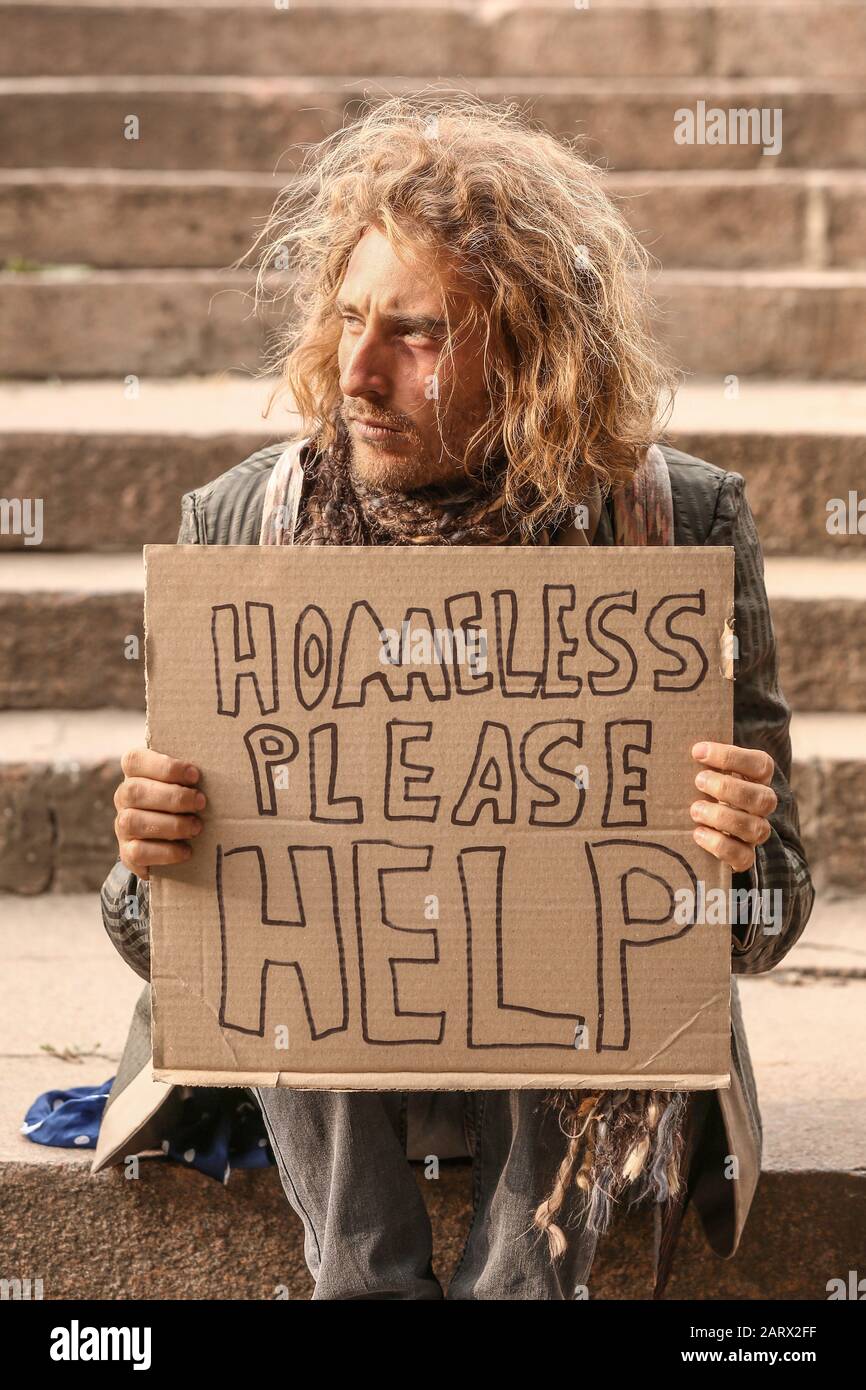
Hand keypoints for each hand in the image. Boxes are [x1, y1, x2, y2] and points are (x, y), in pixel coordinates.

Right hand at [114, 748, 204, 879]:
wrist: (175, 842)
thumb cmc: (187, 802)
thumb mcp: (188, 784)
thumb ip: (192, 775)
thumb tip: (221, 766)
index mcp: (136, 773)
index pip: (135, 761)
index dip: (165, 767)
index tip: (195, 775)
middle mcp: (124, 797)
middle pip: (134, 791)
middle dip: (173, 797)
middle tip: (201, 803)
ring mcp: (122, 825)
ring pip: (133, 821)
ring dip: (170, 824)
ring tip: (196, 827)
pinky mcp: (127, 853)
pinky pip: (138, 852)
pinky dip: (166, 851)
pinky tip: (186, 850)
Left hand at [689, 742, 776, 871]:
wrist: (706, 826)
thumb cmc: (704, 788)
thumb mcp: (705, 769)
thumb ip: (700, 756)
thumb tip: (673, 734)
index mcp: (757, 778)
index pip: (761, 764)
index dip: (732, 757)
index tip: (697, 752)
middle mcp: (762, 805)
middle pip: (762, 798)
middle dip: (728, 788)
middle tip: (698, 781)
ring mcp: (755, 832)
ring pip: (755, 828)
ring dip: (723, 817)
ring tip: (695, 810)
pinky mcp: (744, 856)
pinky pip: (742, 857)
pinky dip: (720, 845)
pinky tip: (698, 834)